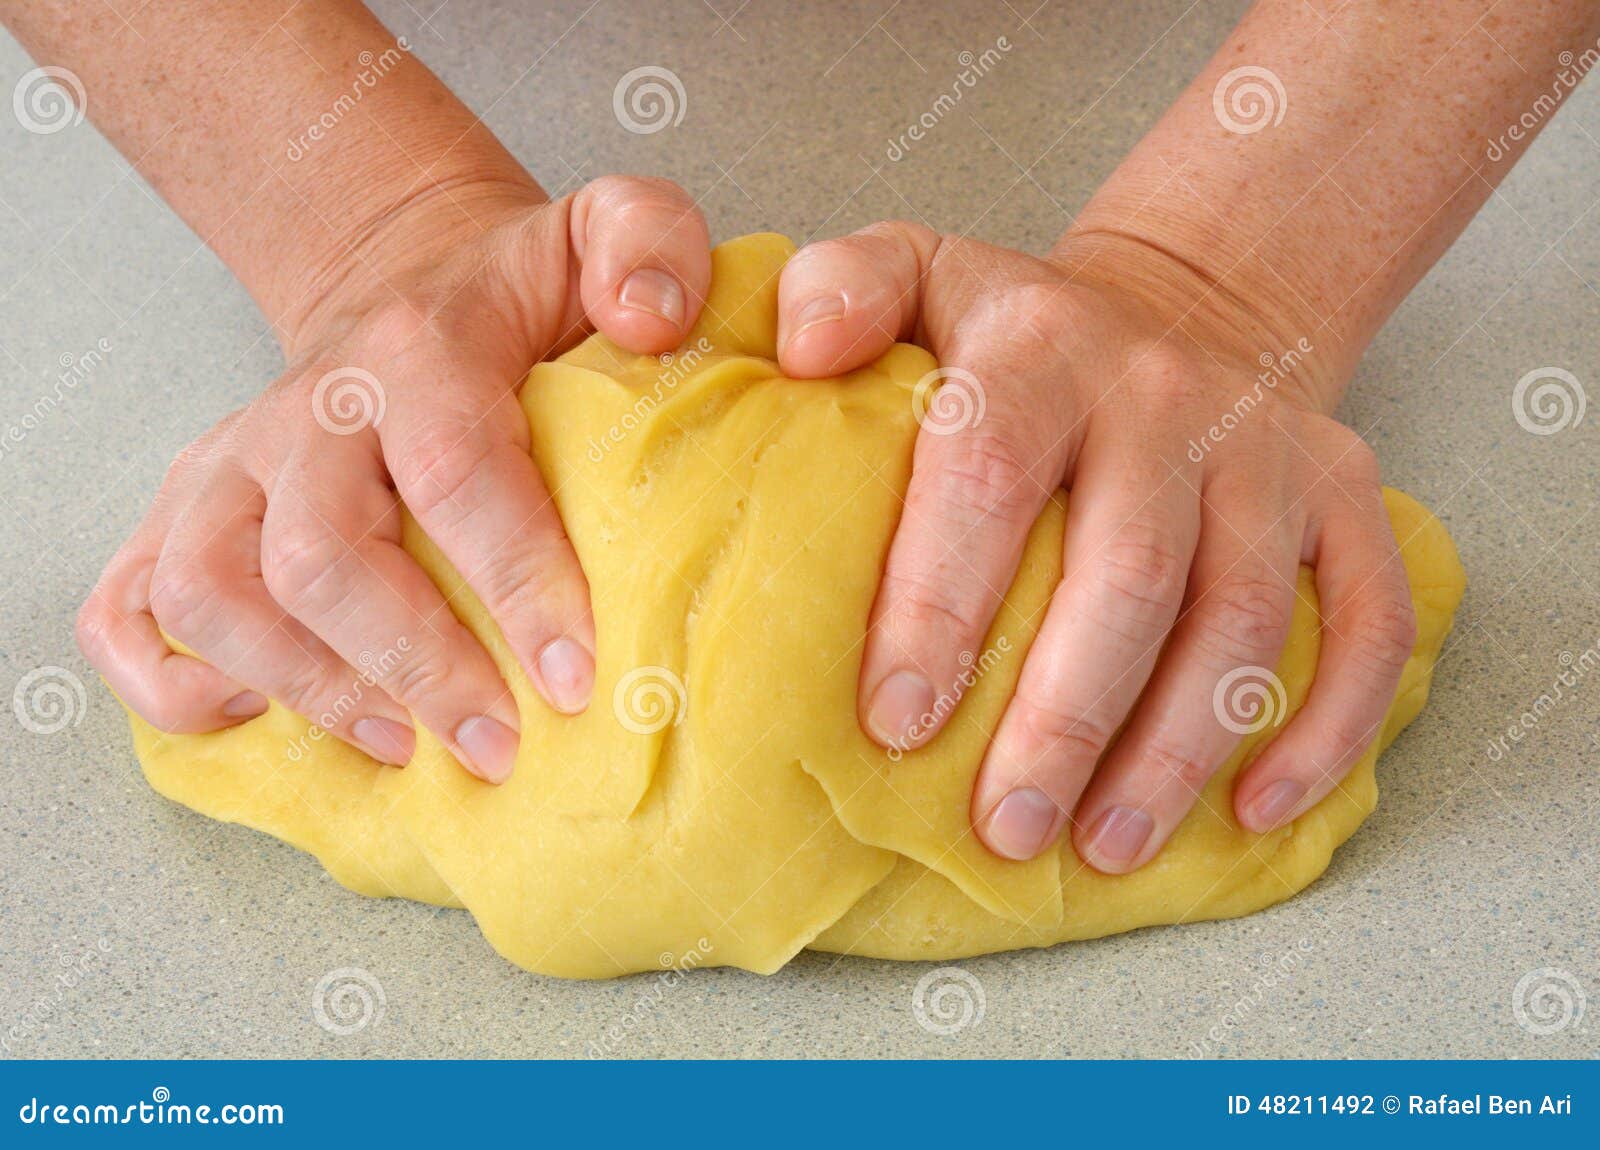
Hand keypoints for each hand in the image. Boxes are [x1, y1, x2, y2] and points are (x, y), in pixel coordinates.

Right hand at [78, 175, 710, 782]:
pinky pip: (127, 609)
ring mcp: (230, 465)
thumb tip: (653, 320)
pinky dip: (174, 683)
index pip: (454, 469)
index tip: (574, 676)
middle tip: (498, 745)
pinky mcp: (185, 511)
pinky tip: (263, 715)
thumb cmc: (515, 299)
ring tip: (402, 743)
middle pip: (320, 556)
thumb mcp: (597, 239)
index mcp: (416, 351)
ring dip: (304, 686)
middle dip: (413, 666)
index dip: (515, 580)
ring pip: (211, 593)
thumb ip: (647, 244)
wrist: (403, 284)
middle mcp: (305, 411)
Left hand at [776, 222, 1416, 870]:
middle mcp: (1166, 395)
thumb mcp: (918, 275)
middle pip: (1127, 571)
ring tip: (1107, 846)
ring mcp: (1268, 451)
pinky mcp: (1346, 496)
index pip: (986, 474)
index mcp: (1041, 348)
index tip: (897, 723)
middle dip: (1065, 717)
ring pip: (1243, 617)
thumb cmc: (1019, 335)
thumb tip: (800, 354)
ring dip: (1176, 748)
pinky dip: (1325, 725)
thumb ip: (837, 289)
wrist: (1183, 305)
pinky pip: (1369, 619)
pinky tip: (1256, 810)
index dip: (940, 604)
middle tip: (1006, 826)